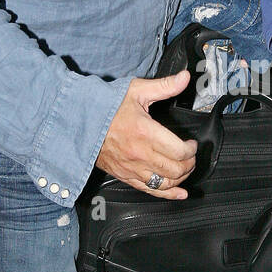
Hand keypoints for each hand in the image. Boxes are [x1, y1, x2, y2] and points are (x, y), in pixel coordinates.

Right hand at [95, 70, 196, 198]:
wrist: (79, 121)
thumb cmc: (106, 106)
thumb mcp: (136, 90)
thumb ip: (164, 86)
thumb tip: (184, 78)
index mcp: (145, 133)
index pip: (179, 151)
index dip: (191, 149)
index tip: (191, 143)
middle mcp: (140, 154)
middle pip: (176, 169)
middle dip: (189, 163)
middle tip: (190, 155)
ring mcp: (132, 168)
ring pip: (166, 182)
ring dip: (181, 177)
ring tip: (184, 168)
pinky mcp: (125, 176)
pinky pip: (150, 190)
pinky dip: (168, 194)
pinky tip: (179, 194)